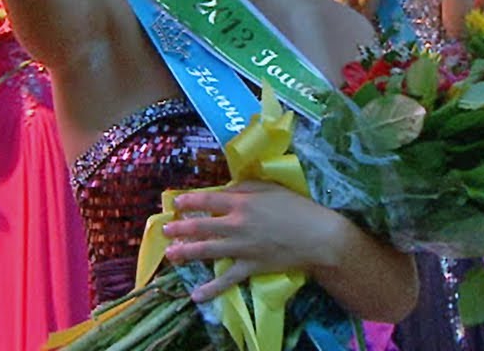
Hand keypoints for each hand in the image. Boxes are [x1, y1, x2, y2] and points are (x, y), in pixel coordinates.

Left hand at [162, 181, 344, 301]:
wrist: (318, 236)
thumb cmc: (297, 207)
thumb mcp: (270, 188)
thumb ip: (245, 187)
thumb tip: (224, 190)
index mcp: (241, 203)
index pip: (208, 200)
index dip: (189, 201)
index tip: (177, 203)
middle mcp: (236, 225)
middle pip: (201, 226)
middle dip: (180, 228)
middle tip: (166, 229)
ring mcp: (242, 248)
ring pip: (207, 251)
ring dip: (186, 253)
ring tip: (171, 254)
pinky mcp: (250, 267)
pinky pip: (227, 279)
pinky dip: (211, 289)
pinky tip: (196, 295)